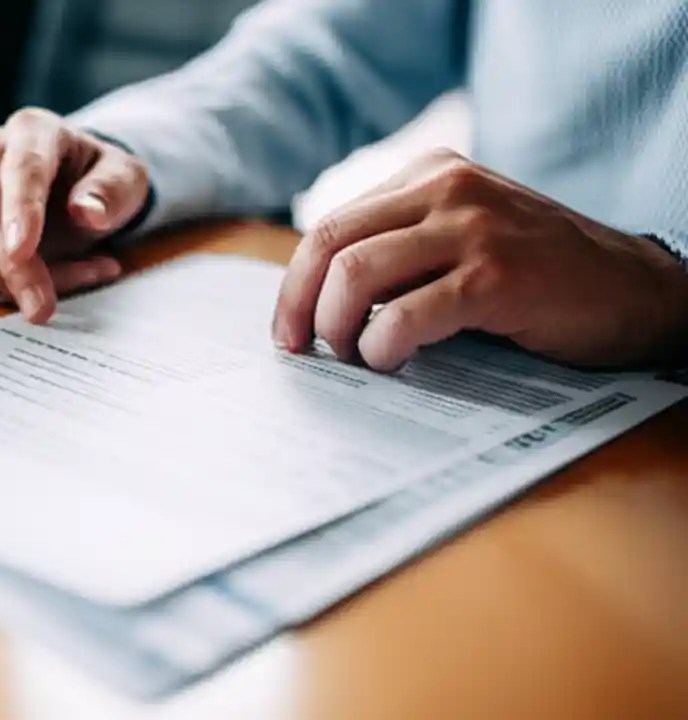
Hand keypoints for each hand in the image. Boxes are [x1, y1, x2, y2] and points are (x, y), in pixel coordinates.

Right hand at [0, 108, 150, 321]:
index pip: (21, 171)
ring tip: (71, 281)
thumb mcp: (128, 179)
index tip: (22, 253)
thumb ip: (112, 191)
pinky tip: (33, 285)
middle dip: (14, 271)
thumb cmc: (102, 181)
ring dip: (9, 284)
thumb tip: (86, 210)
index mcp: (33, 131)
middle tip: (43, 309)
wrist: (78, 188)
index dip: (20, 212)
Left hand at [272, 149, 687, 370]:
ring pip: (356, 273)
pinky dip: (382, 344)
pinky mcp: (498, 275)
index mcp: (430, 174)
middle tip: (300, 350)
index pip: (331, 225)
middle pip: (330, 242)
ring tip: (352, 357)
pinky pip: (407, 313)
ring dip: (337, 326)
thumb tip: (316, 303)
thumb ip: (400, 251)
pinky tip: (389, 360)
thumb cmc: (536, 275)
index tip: (287, 329)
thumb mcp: (460, 239)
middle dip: (299, 304)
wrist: (635, 290)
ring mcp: (474, 228)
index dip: (295, 284)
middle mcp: (447, 188)